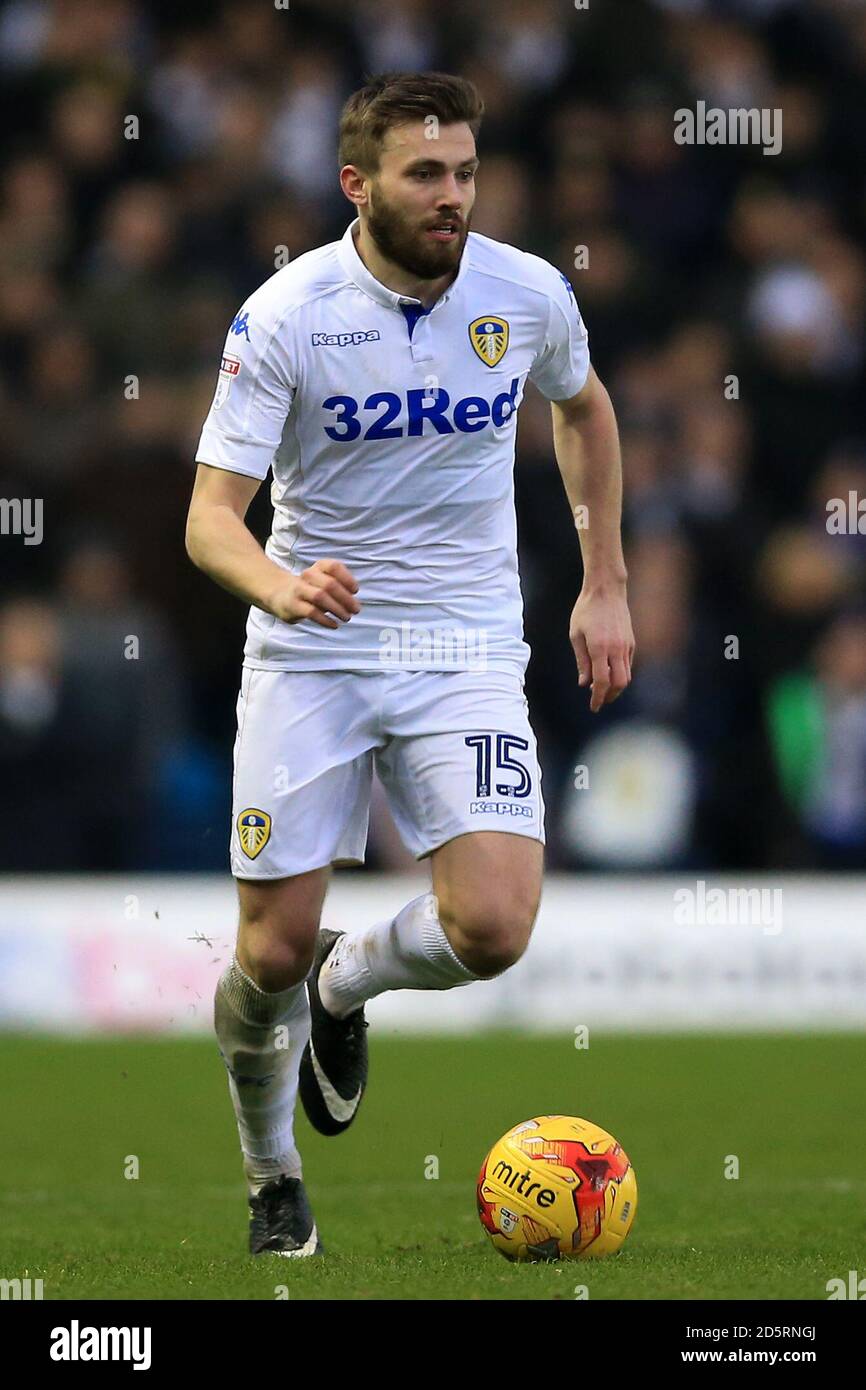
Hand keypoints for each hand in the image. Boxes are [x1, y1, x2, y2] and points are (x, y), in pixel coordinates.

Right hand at [267, 559, 360, 629]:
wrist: (280, 594)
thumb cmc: (310, 589)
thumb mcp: (323, 582)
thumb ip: (339, 588)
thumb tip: (353, 602)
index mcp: (318, 567)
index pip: (334, 567)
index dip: (347, 578)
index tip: (355, 590)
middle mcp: (308, 575)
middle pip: (330, 584)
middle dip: (346, 598)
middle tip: (356, 610)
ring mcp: (299, 590)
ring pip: (320, 596)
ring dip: (337, 609)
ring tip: (346, 618)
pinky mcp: (293, 605)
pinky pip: (311, 612)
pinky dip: (325, 620)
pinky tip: (334, 625)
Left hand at [569, 584, 634, 712]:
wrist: (606, 590)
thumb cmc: (586, 610)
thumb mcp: (576, 635)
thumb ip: (581, 661)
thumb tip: (584, 683)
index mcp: (599, 648)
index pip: (601, 682)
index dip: (597, 697)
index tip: (593, 707)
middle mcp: (616, 649)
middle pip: (619, 683)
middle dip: (609, 696)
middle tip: (599, 701)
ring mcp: (627, 645)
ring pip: (627, 676)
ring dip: (616, 687)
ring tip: (603, 689)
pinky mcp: (632, 642)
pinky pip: (629, 665)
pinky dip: (621, 674)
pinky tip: (610, 674)